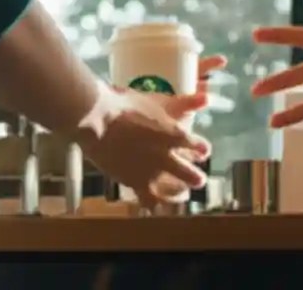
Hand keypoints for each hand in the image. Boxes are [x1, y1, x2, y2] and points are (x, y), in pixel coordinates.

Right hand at [76, 55, 226, 206]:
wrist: (96, 118)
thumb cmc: (125, 104)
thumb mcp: (158, 100)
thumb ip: (184, 102)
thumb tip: (206, 98)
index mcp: (176, 135)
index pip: (201, 148)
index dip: (201, 150)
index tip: (199, 150)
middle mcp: (168, 157)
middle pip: (194, 176)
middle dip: (196, 177)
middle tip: (196, 177)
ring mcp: (152, 173)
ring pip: (176, 192)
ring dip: (181, 192)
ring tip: (180, 192)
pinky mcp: (134, 183)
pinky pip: (150, 201)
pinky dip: (155, 203)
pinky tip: (154, 203)